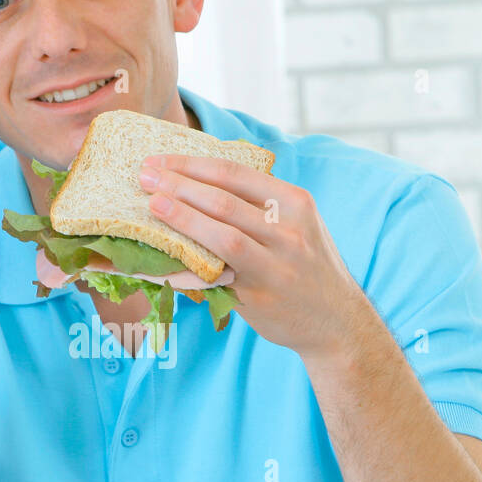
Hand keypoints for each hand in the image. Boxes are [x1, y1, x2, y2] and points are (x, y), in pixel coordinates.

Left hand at [137, 155, 356, 360]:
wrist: (337, 322)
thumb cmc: (305, 267)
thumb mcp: (297, 225)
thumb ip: (258, 206)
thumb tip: (193, 187)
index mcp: (295, 202)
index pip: (235, 173)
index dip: (191, 164)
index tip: (159, 160)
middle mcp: (289, 230)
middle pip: (224, 199)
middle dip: (179, 184)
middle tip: (144, 176)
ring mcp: (275, 265)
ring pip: (222, 234)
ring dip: (182, 216)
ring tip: (152, 204)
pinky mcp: (260, 297)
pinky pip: (217, 275)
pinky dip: (189, 262)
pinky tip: (165, 253)